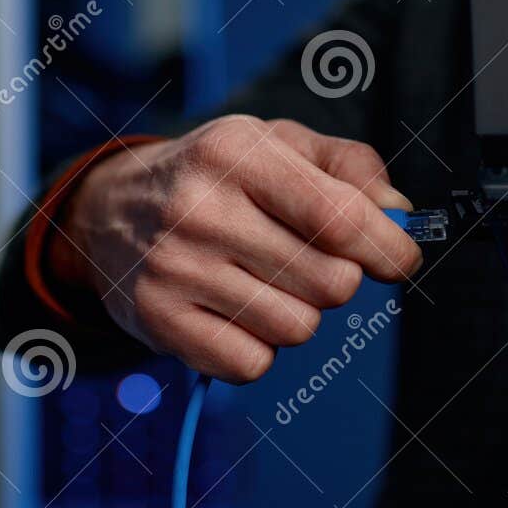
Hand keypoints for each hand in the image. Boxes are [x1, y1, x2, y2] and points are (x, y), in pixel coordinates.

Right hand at [48, 116, 421, 382]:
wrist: (108, 211)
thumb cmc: (213, 177)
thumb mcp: (277, 144)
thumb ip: (350, 168)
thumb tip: (399, 217)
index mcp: (236, 152)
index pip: (340, 218)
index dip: (389, 249)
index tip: (399, 258)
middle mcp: (199, 209)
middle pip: (331, 283)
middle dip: (338, 279)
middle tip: (307, 262)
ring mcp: (174, 269)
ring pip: (297, 328)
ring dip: (297, 313)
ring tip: (263, 283)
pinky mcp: (159, 321)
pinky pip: (252, 364)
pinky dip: (257, 348)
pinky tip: (234, 312)